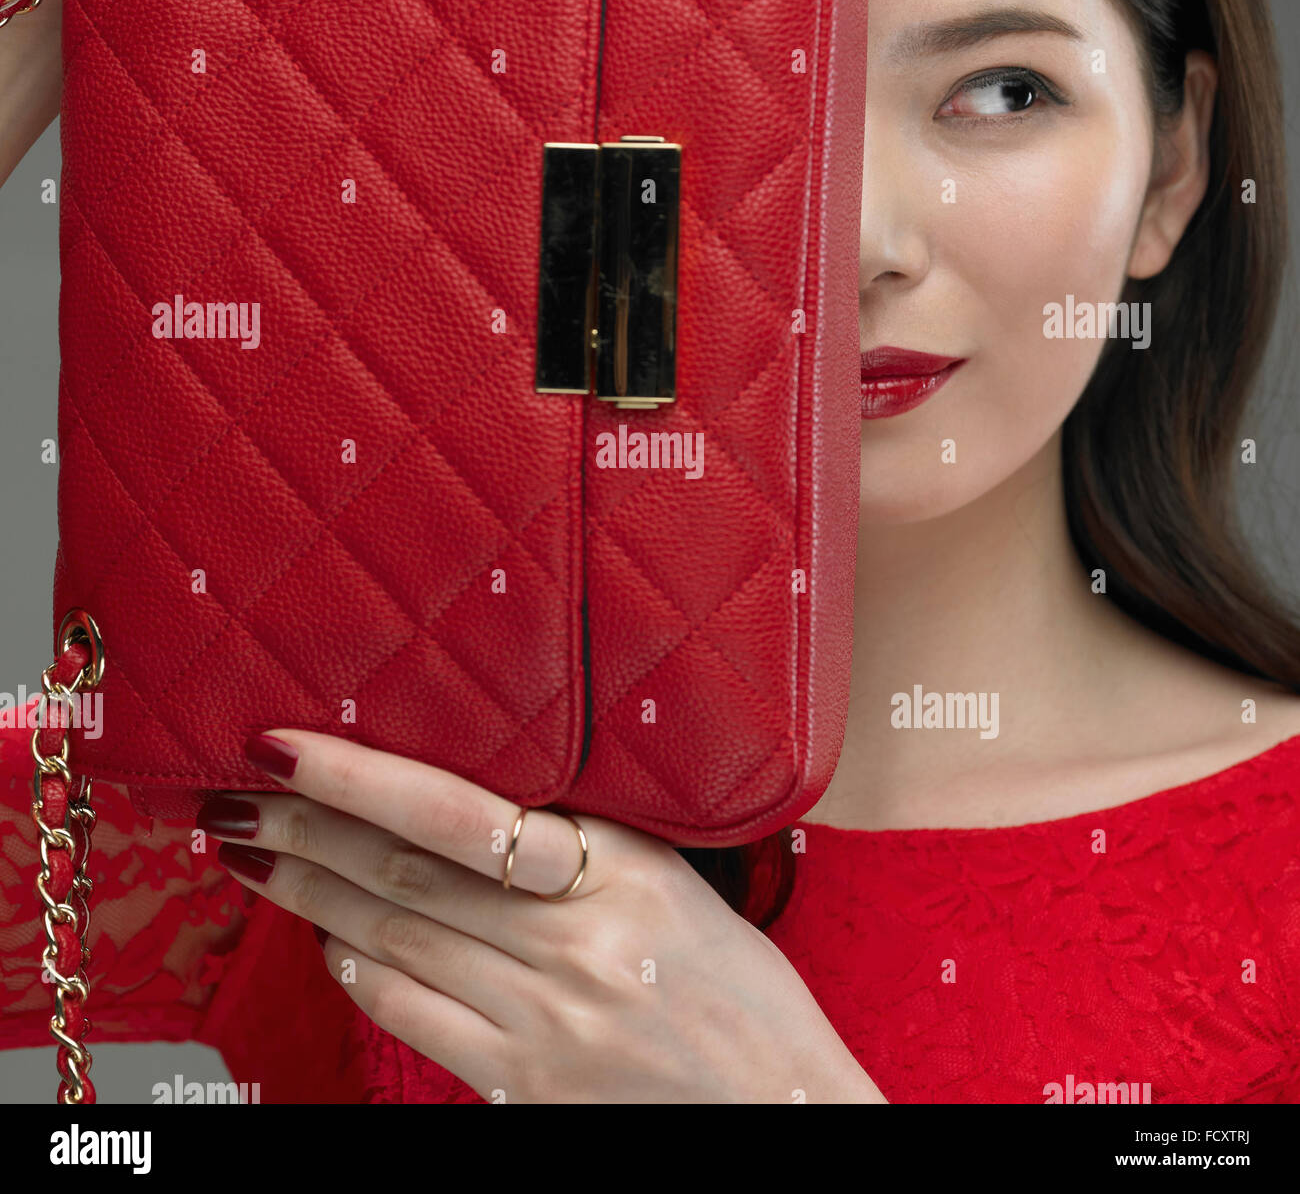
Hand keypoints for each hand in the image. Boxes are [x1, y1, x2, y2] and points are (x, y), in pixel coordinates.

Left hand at [199, 730, 887, 1103]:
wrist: (783, 1110)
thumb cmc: (738, 988)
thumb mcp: (677, 880)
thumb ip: (585, 840)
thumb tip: (474, 798)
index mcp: (619, 871)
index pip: (459, 813)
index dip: (360, 779)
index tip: (290, 747)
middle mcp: (574, 941)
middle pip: (404, 872)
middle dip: (304, 830)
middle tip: (235, 795)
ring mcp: (543, 1019)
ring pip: (393, 937)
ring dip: (307, 894)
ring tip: (251, 855)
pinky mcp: (523, 1086)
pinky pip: (412, 1016)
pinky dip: (357, 971)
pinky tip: (327, 939)